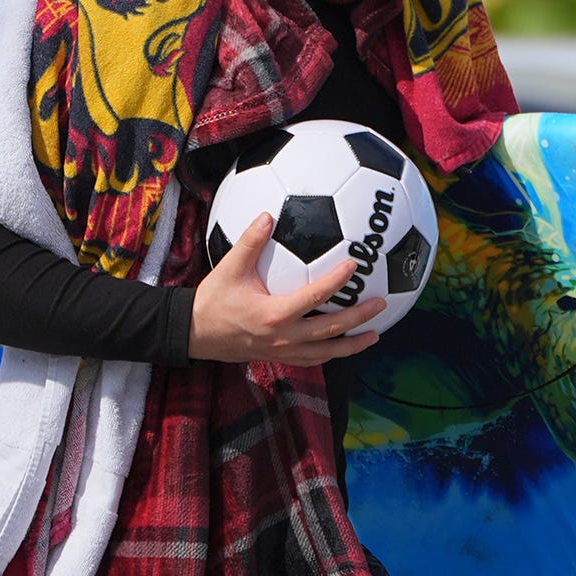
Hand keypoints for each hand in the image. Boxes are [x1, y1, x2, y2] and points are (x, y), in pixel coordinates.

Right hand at [188, 216, 385, 365]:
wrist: (194, 334)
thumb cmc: (213, 300)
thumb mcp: (229, 268)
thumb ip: (250, 242)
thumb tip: (267, 215)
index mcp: (274, 314)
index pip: (315, 298)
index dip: (337, 281)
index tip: (354, 265)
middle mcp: (284, 338)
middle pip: (331, 331)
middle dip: (359, 318)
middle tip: (381, 303)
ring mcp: (283, 352)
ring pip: (326, 353)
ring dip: (352, 345)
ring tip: (375, 335)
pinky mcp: (280, 358)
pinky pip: (312, 360)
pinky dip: (331, 354)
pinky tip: (344, 346)